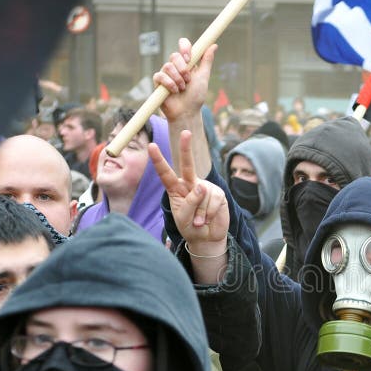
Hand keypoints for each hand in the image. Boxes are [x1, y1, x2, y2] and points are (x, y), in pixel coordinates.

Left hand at [150, 130, 228, 250]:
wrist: (207, 238)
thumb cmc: (190, 227)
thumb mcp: (183, 217)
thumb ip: (190, 202)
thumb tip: (201, 185)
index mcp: (175, 189)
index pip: (165, 173)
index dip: (158, 160)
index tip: (151, 146)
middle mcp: (190, 184)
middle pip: (188, 165)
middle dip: (186, 148)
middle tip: (186, 132)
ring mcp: (205, 188)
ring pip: (202, 194)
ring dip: (200, 213)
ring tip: (200, 222)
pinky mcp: (218, 194)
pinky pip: (213, 200)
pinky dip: (209, 212)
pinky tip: (208, 219)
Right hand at [154, 38, 216, 121]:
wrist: (187, 112)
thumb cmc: (196, 96)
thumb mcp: (203, 77)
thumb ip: (206, 61)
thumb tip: (213, 45)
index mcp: (187, 62)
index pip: (183, 45)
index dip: (185, 47)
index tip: (189, 58)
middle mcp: (175, 66)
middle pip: (174, 55)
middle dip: (183, 68)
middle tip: (188, 80)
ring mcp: (166, 73)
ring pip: (167, 66)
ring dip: (178, 79)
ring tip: (182, 89)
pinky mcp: (158, 82)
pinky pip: (160, 76)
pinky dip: (169, 84)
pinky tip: (174, 91)